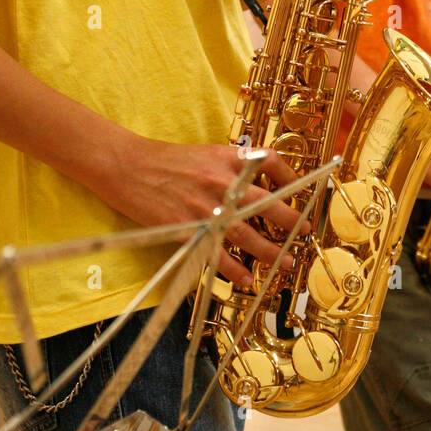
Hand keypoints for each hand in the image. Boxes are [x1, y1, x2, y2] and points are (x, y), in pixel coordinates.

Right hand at [106, 138, 307, 287]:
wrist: (127, 166)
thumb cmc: (165, 160)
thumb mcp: (204, 153)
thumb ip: (230, 166)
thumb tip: (255, 185)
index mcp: (227, 158)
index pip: (270, 162)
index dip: (290, 178)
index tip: (298, 192)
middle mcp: (222, 182)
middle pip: (268, 203)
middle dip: (291, 221)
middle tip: (304, 232)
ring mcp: (206, 207)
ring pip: (248, 234)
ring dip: (271, 251)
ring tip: (286, 262)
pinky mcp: (189, 228)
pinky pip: (218, 254)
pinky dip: (234, 269)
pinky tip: (245, 278)